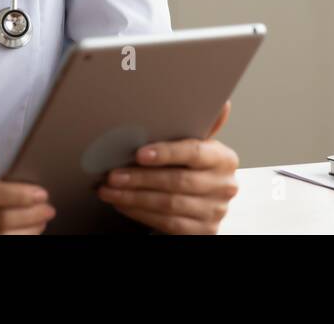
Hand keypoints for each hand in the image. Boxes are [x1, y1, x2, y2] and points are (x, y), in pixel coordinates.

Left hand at [95, 100, 238, 233]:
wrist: (200, 206)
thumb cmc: (192, 170)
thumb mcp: (196, 148)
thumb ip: (198, 127)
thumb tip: (220, 102)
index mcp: (224, 159)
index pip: (195, 152)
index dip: (166, 153)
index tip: (139, 154)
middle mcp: (225, 186)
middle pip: (177, 181)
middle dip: (140, 178)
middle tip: (112, 174)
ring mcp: (215, 212)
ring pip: (168, 205)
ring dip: (133, 197)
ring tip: (109, 189)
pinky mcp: (203, 232)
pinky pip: (167, 224)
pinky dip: (140, 213)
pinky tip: (123, 204)